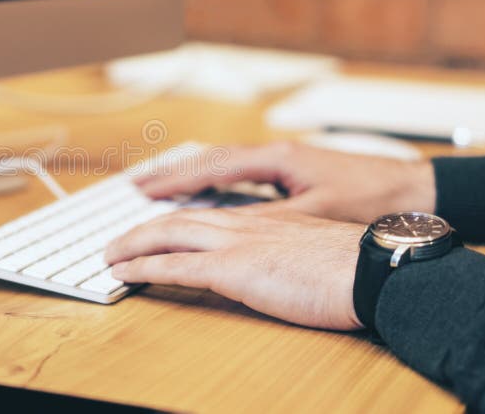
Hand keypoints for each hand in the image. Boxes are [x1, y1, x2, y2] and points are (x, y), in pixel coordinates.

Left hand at [105, 209, 364, 329]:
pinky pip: (175, 264)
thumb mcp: (315, 249)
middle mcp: (244, 223)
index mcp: (265, 219)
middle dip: (143, 228)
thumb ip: (287, 250)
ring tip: (110, 255)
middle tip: (118, 241)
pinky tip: (124, 272)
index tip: (158, 225)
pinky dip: (144, 266)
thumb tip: (276, 263)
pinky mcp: (233, 268)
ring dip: (133, 243)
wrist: (374, 269)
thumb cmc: (355, 266)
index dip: (178, 218)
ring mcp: (236, 242)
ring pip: (168, 233)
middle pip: (179, 218)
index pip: (208, 213)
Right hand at [137, 142, 434, 222]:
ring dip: (189, 175)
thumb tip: (220, 230)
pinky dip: (211, 181)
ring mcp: (280, 160)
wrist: (411, 191)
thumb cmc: (367, 200)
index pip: (212, 168)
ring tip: (159, 186)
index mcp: (275, 159)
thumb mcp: (313, 216)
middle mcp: (273, 153)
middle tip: (137, 185)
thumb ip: (265, 221)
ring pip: (222, 164)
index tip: (144, 192)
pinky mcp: (289, 172)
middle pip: (210, 160)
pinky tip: (203, 191)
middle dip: (171, 173)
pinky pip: (237, 173)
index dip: (174, 181)